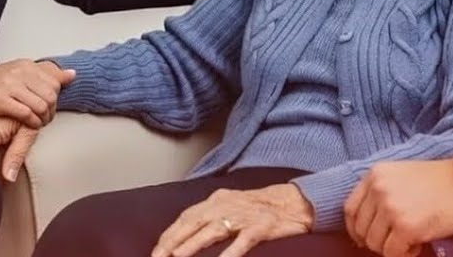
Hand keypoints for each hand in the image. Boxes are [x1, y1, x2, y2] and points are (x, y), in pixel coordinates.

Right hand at [0, 59, 75, 128]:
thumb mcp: (16, 74)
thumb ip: (43, 75)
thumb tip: (71, 74)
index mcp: (26, 65)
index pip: (55, 82)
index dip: (56, 98)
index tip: (49, 107)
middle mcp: (19, 72)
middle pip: (52, 94)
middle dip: (52, 110)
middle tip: (45, 118)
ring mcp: (9, 85)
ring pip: (42, 105)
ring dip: (43, 118)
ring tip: (37, 122)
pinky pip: (27, 114)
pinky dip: (32, 122)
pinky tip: (28, 124)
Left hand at [152, 184, 313, 256]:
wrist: (296, 201)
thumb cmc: (260, 208)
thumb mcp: (231, 206)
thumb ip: (210, 217)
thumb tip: (184, 234)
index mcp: (217, 200)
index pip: (186, 217)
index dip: (169, 234)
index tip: (156, 251)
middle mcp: (227, 205)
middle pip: (194, 222)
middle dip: (173, 241)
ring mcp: (244, 216)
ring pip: (213, 230)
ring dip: (193, 244)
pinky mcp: (262, 226)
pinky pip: (243, 240)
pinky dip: (231, 252)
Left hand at [345, 159, 452, 256]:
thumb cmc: (440, 181)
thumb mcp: (401, 175)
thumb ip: (380, 193)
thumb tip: (364, 228)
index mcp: (375, 175)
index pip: (350, 210)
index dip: (356, 229)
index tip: (365, 237)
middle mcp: (379, 189)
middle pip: (361, 230)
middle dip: (378, 240)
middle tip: (399, 238)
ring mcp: (391, 208)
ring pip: (375, 244)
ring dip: (392, 248)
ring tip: (413, 238)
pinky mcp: (406, 227)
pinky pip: (393, 253)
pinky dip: (405, 254)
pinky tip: (420, 243)